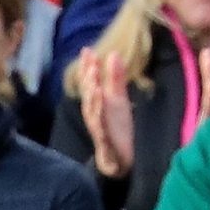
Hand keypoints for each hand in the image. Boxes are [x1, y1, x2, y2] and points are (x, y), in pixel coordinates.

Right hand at [76, 46, 134, 178]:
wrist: (122, 159)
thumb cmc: (119, 129)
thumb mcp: (119, 99)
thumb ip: (116, 78)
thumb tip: (113, 54)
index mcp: (98, 104)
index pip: (90, 82)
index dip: (88, 67)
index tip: (86, 50)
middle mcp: (95, 115)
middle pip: (88, 94)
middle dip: (88, 77)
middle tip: (89, 60)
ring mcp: (98, 129)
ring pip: (91, 109)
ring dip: (91, 94)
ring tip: (94, 78)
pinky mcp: (105, 141)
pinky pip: (100, 127)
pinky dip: (99, 115)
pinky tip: (101, 103)